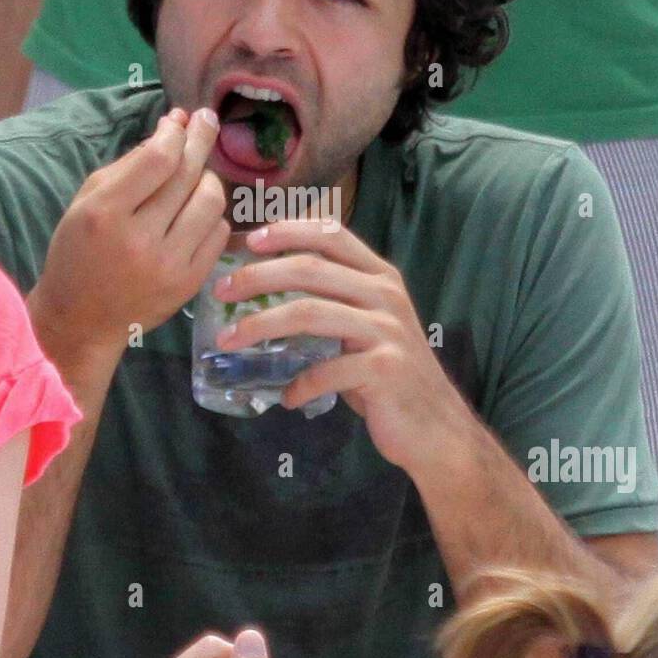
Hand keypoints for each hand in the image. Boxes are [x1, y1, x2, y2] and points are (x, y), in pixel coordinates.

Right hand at [29, 107, 228, 360]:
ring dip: (207, 179)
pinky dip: (211, 214)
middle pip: (188, 176)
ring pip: (211, 202)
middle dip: (200, 140)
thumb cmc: (78, 253)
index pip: (158, 160)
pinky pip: (218, 233)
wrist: (82, 320)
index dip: (175, 133)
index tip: (180, 119)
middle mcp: (140, 239)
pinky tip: (196, 210)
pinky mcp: (190, 283)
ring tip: (195, 174)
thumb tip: (174, 125)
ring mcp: (170, 265)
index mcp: (106, 214)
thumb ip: (129, 163)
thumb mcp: (86, 202)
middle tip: (206, 121)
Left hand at [212, 220, 466, 476]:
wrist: (436, 426)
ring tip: (229, 340)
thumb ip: (335, 302)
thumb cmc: (391, 374)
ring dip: (260, 325)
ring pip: (309, 313)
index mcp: (381, 277)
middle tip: (221, 290)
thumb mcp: (369, 325)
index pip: (332, 235)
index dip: (288, 231)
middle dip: (257, 276)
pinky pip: (326, 371)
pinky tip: (287, 397)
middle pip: (309, 270)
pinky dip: (299, 384)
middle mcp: (386, 296)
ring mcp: (387, 331)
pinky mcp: (384, 369)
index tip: (249, 240)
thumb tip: (267, 290)